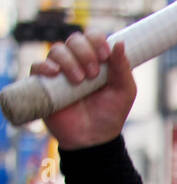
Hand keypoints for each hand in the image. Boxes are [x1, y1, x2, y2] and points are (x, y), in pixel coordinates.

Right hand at [31, 32, 136, 149]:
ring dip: (68, 61)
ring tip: (79, 80)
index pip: (92, 37)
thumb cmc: (110, 115)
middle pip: (74, 40)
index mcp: (97, 60)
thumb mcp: (124, 92)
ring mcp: (60, 72)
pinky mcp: (44, 83)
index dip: (96, 40)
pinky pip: (37, 65)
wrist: (93, 139)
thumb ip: (122, 68)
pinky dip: (45, 66)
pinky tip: (55, 73)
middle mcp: (77, 62)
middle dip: (84, 52)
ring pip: (56, 50)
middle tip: (93, 73)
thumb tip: (119, 43)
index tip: (105, 55)